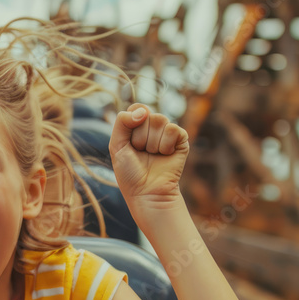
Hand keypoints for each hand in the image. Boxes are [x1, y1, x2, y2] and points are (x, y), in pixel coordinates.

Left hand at [109, 103, 189, 217]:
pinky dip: (166, 145)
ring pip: (160, 120)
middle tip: (141, 153)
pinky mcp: (182, 140)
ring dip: (152, 143)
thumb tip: (143, 111)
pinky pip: (173, 129)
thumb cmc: (130, 172)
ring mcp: (168, 133)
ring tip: (152, 156)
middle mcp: (153, 127)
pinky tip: (165, 155)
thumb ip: (122, 122)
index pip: (137, 107)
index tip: (130, 141)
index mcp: (137, 126)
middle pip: (148, 114)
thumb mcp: (116, 146)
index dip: (132, 121)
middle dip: (140, 137)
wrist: (147, 192)